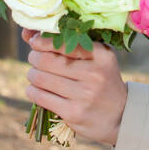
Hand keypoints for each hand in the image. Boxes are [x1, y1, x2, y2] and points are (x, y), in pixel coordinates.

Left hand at [22, 28, 126, 145]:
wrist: (121, 115)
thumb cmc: (102, 79)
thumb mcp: (96, 58)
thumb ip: (68, 43)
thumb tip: (27, 34)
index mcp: (101, 55)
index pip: (63, 42)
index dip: (42, 41)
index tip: (35, 41)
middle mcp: (94, 74)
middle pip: (47, 60)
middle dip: (34, 57)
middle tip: (35, 58)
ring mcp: (84, 95)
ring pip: (40, 78)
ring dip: (32, 75)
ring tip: (36, 74)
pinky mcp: (73, 113)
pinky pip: (40, 96)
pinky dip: (33, 91)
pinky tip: (36, 89)